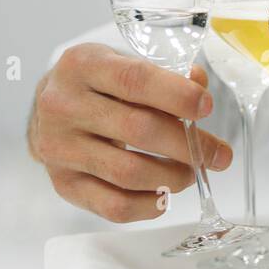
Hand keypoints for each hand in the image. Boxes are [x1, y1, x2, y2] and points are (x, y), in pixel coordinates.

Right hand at [28, 43, 231, 221]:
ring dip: (173, 177)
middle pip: (138, 130)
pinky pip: (114, 206)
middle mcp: (63, 106)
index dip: (177, 95)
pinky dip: (150, 205)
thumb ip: (164, 73)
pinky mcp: (63, 184)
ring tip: (191, 171)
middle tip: (218, 154)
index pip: (135, 80)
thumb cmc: (97, 85)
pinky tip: (165, 194)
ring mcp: (59, 148)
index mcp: (82, 65)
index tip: (207, 107)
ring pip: (128, 173)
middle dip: (188, 145)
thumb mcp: (124, 63)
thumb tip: (199, 87)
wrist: (49, 109)